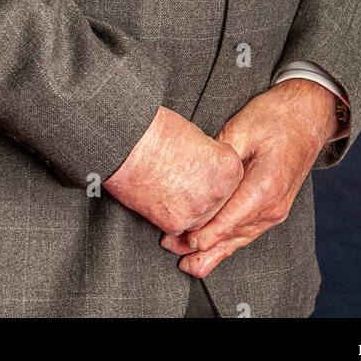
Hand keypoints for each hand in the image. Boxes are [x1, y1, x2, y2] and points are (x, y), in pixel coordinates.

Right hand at [103, 106, 243, 236]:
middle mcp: (220, 191)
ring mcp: (199, 210)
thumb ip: (210, 159)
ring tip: (168, 188)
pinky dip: (167, 217)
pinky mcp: (176, 224)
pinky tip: (157, 198)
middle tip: (181, 182)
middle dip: (201, 196)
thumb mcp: (197, 139)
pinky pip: (178, 227)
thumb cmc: (158, 132)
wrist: (129, 142)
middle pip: (217, 204)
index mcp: (229, 167)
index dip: (213, 178)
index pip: (230, 183)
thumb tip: (207, 172)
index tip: (199, 172)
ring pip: (199, 219)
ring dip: (186, 210)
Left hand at [160, 79, 339, 275]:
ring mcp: (276, 211)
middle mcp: (273, 205)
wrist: (307, 116)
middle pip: (233, 234)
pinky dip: (229, 244)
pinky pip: (248, 232)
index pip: (230, 219)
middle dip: (201, 245)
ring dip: (214, 251)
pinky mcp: (274, 210)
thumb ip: (220, 158)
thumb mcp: (241, 128)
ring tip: (186, 263)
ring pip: (241, 239)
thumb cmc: (275, 117)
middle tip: (169, 247)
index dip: (206, 233)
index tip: (183, 241)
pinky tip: (212, 255)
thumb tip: (197, 177)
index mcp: (265, 185)